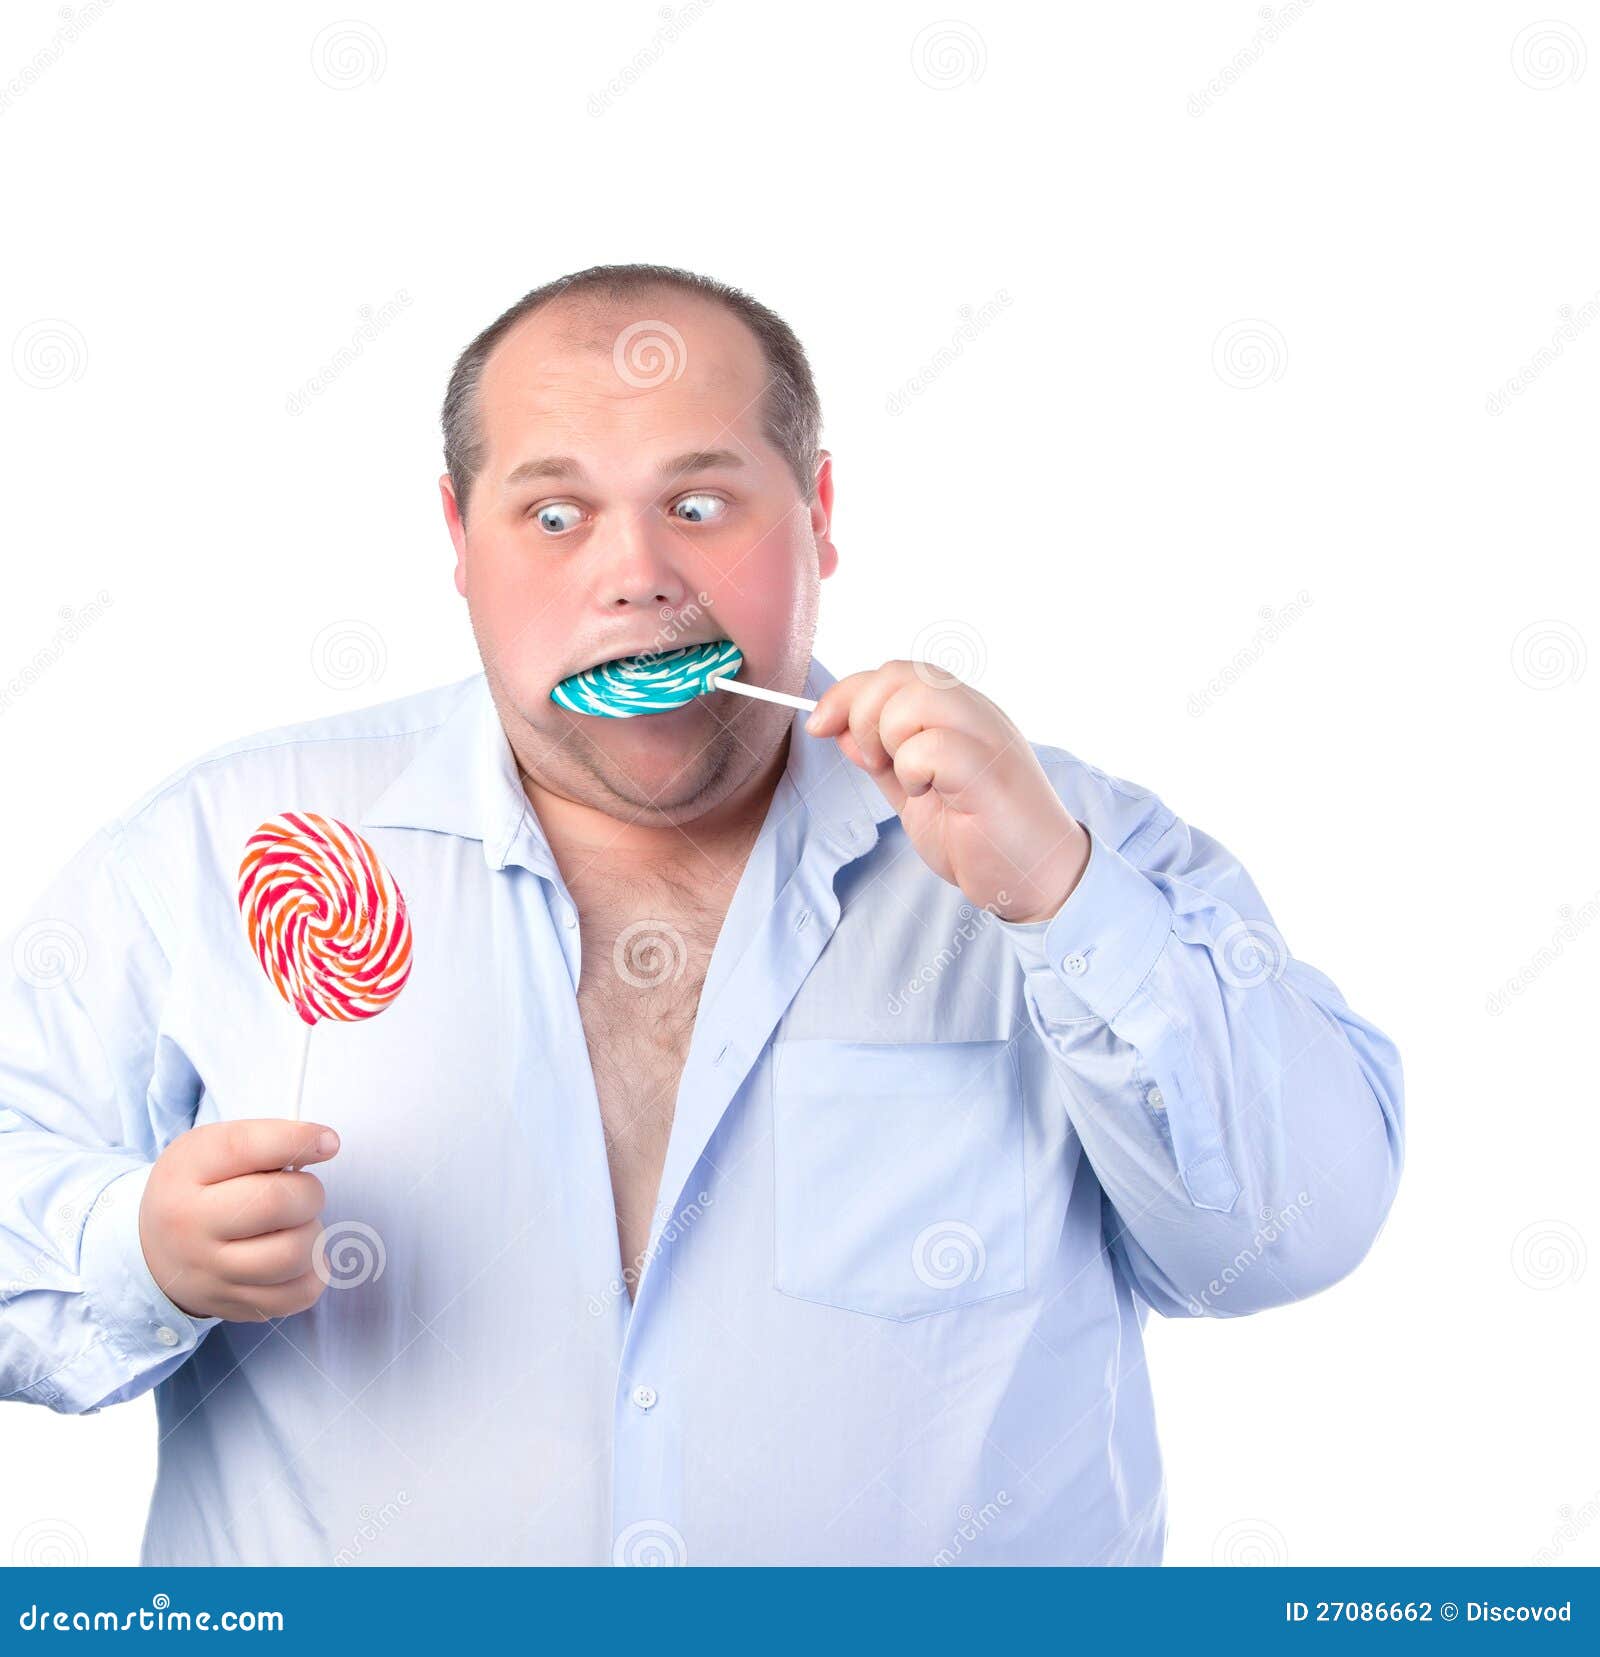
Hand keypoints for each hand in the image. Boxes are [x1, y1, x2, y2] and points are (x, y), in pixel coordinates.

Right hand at [137, 1119, 340, 1321]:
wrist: (154, 1251)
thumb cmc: (198, 1188)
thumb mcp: (212, 1148)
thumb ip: (266, 1139)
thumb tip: (327, 1145)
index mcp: (185, 1173)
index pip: (246, 1148)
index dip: (299, 1140)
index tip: (328, 1143)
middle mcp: (191, 1227)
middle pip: (276, 1203)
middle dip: (309, 1192)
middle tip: (302, 1192)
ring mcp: (211, 1273)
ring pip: (292, 1254)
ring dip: (313, 1234)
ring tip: (298, 1226)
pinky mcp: (233, 1306)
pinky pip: (297, 1295)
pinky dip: (314, 1272)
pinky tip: (300, 1256)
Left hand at [805, 660, 1090, 923]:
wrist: (1039, 880)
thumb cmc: (982, 838)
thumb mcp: (915, 794)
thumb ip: (881, 761)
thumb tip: (839, 729)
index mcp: (960, 714)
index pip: (895, 672)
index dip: (848, 693)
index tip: (820, 726)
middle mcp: (976, 714)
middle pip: (901, 673)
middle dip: (862, 715)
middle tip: (873, 763)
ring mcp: (987, 738)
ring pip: (917, 697)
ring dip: (890, 740)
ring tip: (908, 781)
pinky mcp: (991, 772)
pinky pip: (934, 745)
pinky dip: (914, 770)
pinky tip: (928, 795)